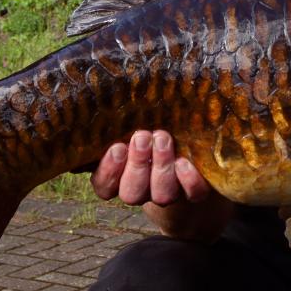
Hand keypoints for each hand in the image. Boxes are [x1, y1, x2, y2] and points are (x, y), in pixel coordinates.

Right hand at [90, 130, 210, 205]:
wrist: (186, 140)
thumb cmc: (148, 124)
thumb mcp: (129, 121)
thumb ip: (117, 120)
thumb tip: (97, 95)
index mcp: (118, 177)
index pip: (104, 186)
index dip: (109, 171)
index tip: (117, 147)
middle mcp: (141, 190)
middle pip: (132, 193)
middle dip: (137, 164)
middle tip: (142, 136)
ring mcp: (167, 192)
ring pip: (161, 195)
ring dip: (161, 167)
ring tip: (162, 138)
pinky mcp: (193, 191)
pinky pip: (193, 194)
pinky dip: (188, 179)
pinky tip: (184, 161)